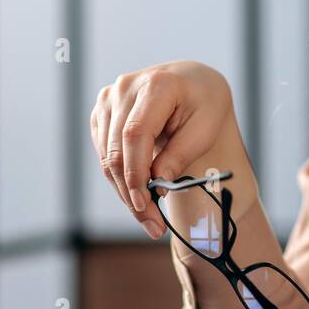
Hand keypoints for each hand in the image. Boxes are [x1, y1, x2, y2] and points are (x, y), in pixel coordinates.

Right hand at [90, 61, 234, 237]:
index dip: (136, 172)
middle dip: (131, 193)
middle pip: (117, 149)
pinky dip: (120, 178)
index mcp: (156, 85)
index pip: (135, 134)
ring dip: (124, 191)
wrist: (192, 83)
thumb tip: (157, 186)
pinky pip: (104, 153)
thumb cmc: (204, 103)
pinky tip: (138, 195)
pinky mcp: (103, 113)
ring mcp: (109, 99)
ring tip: (149, 219)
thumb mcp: (205, 128)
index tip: (146, 204)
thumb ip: (180, 155)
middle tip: (153, 226)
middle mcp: (126, 87)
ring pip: (107, 156)